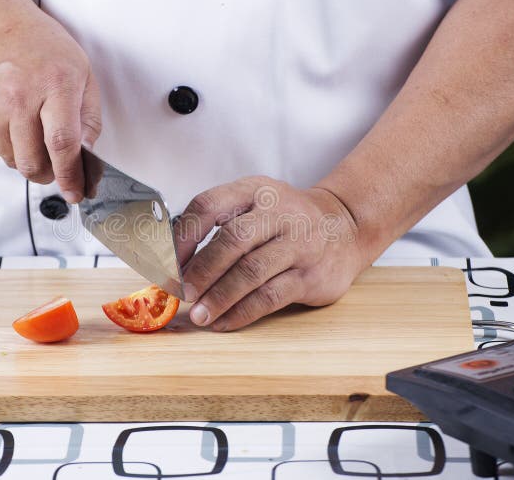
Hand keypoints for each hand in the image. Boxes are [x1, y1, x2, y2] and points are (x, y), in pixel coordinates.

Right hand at [0, 7, 100, 202]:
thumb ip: (88, 117)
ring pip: (13, 161)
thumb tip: (87, 155)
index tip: (77, 192)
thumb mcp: (81, 72)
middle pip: (33, 162)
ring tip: (33, 131)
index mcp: (53, 85)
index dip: (70, 175)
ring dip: (28, 158)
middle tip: (56, 167)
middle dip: (50, 174)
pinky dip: (7, 146)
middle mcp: (18, 97)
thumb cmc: (39, 45)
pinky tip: (12, 122)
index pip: (62, 145)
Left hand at [174, 176, 366, 330]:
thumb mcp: (256, 204)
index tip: (168, 262)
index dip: (183, 235)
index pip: (209, 205)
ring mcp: (298, 244)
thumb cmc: (286, 220)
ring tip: (199, 314)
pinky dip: (242, 312)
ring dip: (219, 296)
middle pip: (232, 240)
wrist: (346, 227)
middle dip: (201, 270)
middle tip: (182, 292)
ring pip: (251, 271)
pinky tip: (224, 321)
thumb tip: (173, 262)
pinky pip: (270, 296)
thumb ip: (220, 224)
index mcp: (254, 190)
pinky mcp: (311, 275)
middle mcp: (278, 213)